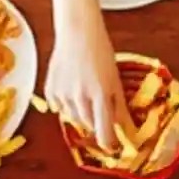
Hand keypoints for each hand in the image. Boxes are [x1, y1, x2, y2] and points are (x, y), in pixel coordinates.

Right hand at [44, 18, 130, 148]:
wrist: (77, 32)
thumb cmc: (100, 52)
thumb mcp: (115, 79)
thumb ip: (119, 105)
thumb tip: (127, 128)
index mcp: (100, 94)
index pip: (104, 131)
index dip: (109, 143)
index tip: (113, 147)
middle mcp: (80, 97)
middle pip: (89, 126)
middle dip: (97, 124)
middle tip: (101, 114)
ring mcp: (63, 94)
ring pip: (74, 118)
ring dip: (83, 115)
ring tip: (87, 97)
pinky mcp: (50, 90)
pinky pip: (60, 109)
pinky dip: (67, 106)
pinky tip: (73, 92)